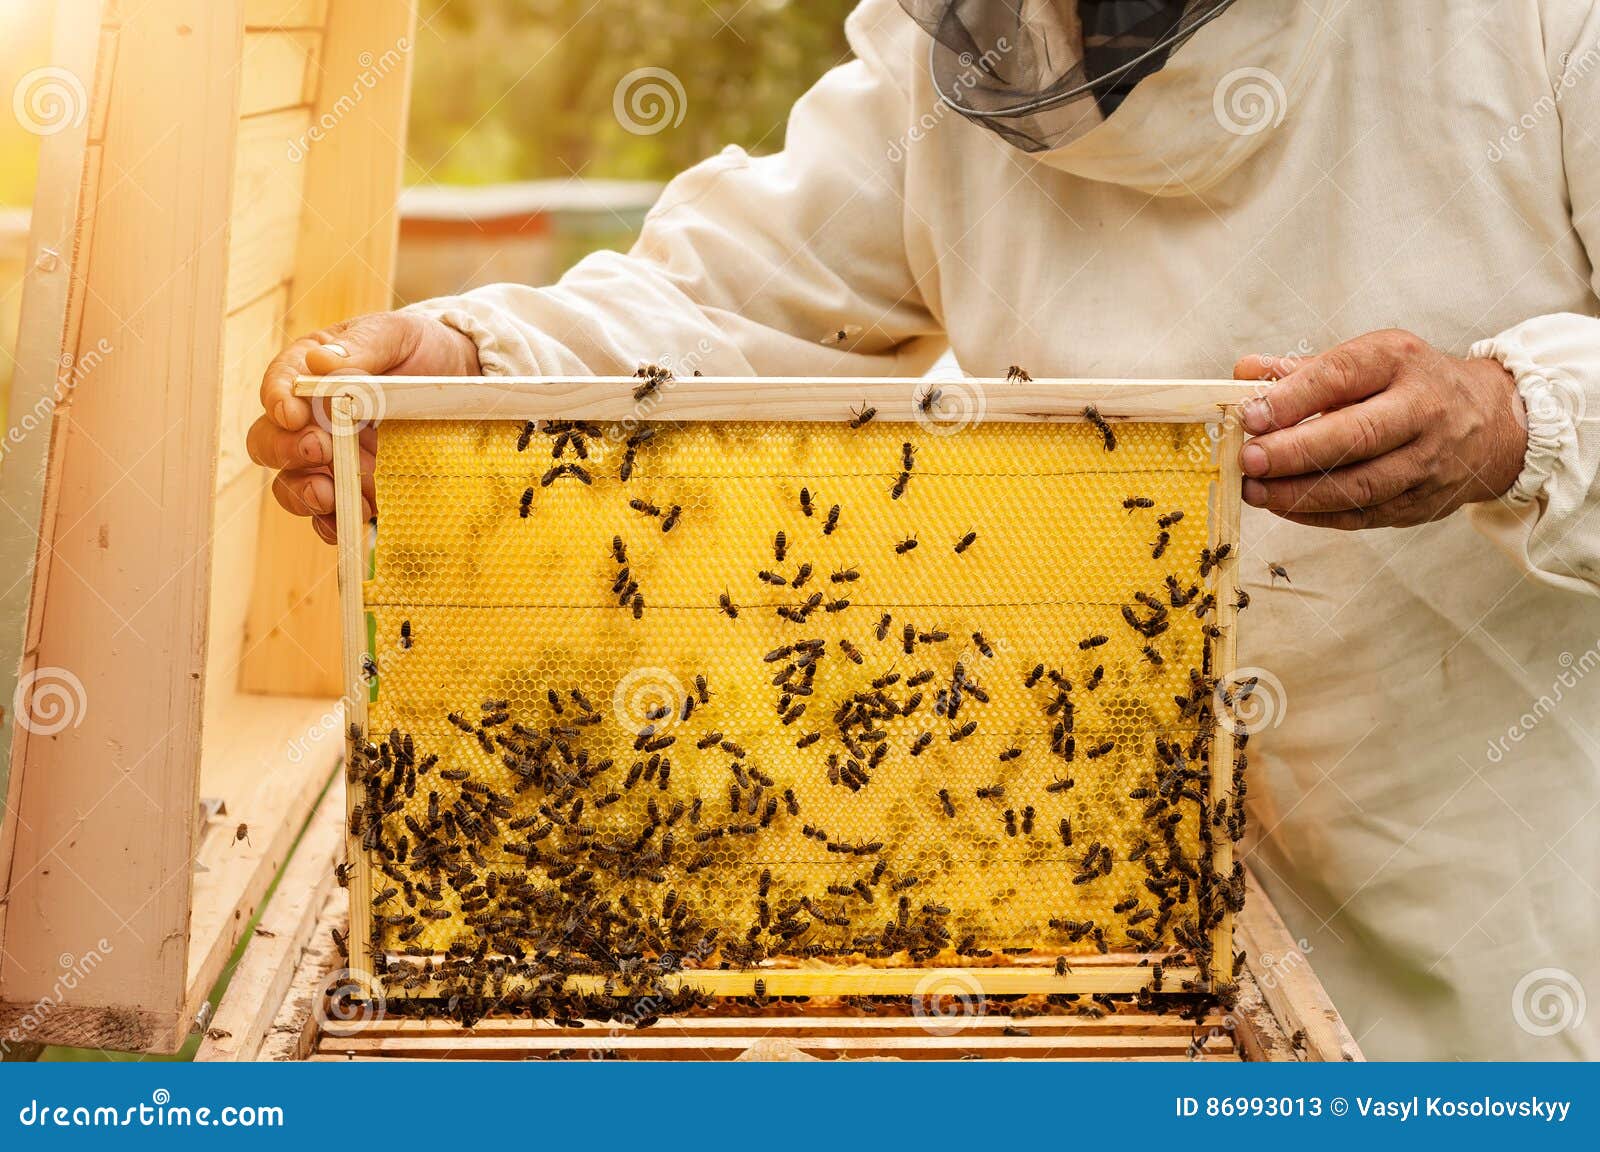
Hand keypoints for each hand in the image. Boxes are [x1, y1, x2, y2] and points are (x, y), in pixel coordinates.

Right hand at [247, 311, 479, 543]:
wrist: (462, 381)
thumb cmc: (421, 350)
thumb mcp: (396, 334)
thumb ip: (362, 346)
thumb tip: (321, 363)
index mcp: (311, 374)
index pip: (280, 385)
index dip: (278, 400)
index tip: (292, 413)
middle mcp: (312, 421)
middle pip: (270, 442)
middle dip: (286, 450)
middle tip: (319, 449)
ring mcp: (333, 461)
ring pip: (293, 485)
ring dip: (304, 493)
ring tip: (328, 494)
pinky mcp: (358, 492)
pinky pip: (333, 516)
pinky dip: (337, 522)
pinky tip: (356, 518)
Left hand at [1232, 329, 1526, 529]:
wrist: (1493, 422)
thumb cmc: (1411, 384)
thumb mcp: (1369, 359)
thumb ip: (1305, 370)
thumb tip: (1243, 373)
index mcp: (1401, 361)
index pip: (1343, 376)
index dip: (1293, 398)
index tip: (1250, 415)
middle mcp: (1423, 409)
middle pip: (1356, 436)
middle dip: (1295, 452)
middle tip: (1249, 460)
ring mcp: (1428, 461)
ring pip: (1360, 485)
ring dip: (1299, 492)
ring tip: (1254, 490)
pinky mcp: (1422, 502)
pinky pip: (1363, 514)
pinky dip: (1316, 514)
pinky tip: (1281, 506)